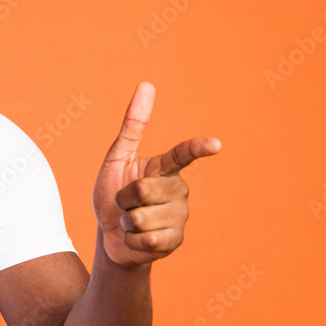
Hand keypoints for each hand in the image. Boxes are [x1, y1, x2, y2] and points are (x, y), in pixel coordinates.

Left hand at [92, 82, 220, 268]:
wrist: (111, 234)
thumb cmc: (113, 193)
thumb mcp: (116, 159)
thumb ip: (132, 126)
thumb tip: (147, 84)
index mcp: (165, 169)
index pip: (182, 155)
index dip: (197, 148)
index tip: (215, 144)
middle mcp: (178, 190)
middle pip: (143, 189)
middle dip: (122, 198)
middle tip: (124, 204)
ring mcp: (179, 216)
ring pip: (142, 217)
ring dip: (126, 222)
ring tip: (131, 222)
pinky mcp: (175, 240)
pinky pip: (146, 239)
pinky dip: (131, 240)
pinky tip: (137, 239)